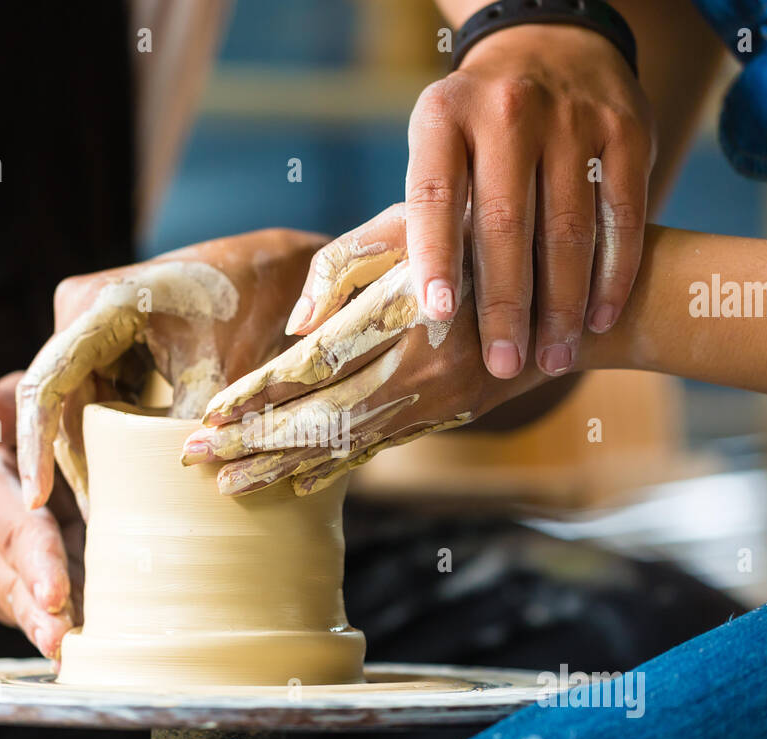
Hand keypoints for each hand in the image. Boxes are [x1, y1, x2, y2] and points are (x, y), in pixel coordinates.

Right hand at [0, 372, 82, 659]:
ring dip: (54, 632)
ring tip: (85, 653)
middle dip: (41, 618)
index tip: (56, 593)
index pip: (16, 533)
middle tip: (66, 645)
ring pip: (22, 610)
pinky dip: (61, 629)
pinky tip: (92, 644)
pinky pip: (31, 616)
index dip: (38, 563)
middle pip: (14, 586)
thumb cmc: (9, 430)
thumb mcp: (9, 404)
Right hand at [15, 228, 326, 511]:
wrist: (270, 268)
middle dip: (75, 463)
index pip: (46, 385)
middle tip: (95, 522)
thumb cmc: (248, 303)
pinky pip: (100, 401)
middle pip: (58, 404)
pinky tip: (126, 483)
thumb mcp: (220, 367)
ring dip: (93, 457)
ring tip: (110, 514)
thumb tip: (162, 493)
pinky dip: (112, 440)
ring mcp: (91, 329)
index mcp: (98, 306)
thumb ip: (186, 426)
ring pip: (77, 408)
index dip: (35, 445)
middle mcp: (80, 313)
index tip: (36, 500)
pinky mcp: (109, 346)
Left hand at [182, 247, 557, 495]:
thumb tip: (295, 328)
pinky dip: (335, 468)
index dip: (260, 392)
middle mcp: (421, 369)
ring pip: (347, 445)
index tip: (210, 415)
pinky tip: (297, 484)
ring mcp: (438, 401)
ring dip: (284, 468)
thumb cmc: (475, 235)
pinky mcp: (448, 415)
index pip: (315, 364)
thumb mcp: (411, 224)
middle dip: (253, 442)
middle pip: (321, 417)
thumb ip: (345, 267)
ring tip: (229, 487)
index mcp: (403, 314)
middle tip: (194, 460)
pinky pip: (381, 449)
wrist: (571, 292)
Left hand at [285, 25, 652, 379]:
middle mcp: (507, 111)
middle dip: (506, 303)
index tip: (438, 312)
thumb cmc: (473, 140)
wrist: (556, 51)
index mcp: (443, 119)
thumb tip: (303, 326)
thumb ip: (368, 243)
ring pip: (569, 226)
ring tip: (555, 360)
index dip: (435, 254)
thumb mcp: (421, 161)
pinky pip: (622, 215)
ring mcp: (571, 118)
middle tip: (504, 365)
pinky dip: (613, 273)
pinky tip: (598, 321)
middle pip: (505, 221)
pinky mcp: (626, 130)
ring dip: (563, 303)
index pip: (434, 194)